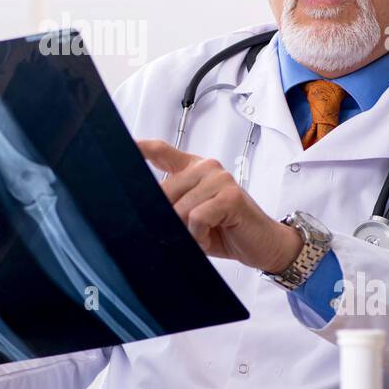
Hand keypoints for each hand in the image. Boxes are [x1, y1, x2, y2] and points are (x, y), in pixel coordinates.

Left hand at [137, 138, 302, 274]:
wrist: (264, 244)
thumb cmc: (226, 231)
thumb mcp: (192, 218)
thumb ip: (173, 207)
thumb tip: (144, 212)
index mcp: (193, 169)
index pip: (162, 151)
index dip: (141, 147)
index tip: (124, 144)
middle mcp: (205, 168)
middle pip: (164, 192)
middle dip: (168, 220)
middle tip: (187, 234)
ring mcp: (219, 179)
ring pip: (180, 208)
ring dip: (188, 233)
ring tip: (203, 236)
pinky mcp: (230, 195)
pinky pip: (197, 218)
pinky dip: (199, 235)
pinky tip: (210, 237)